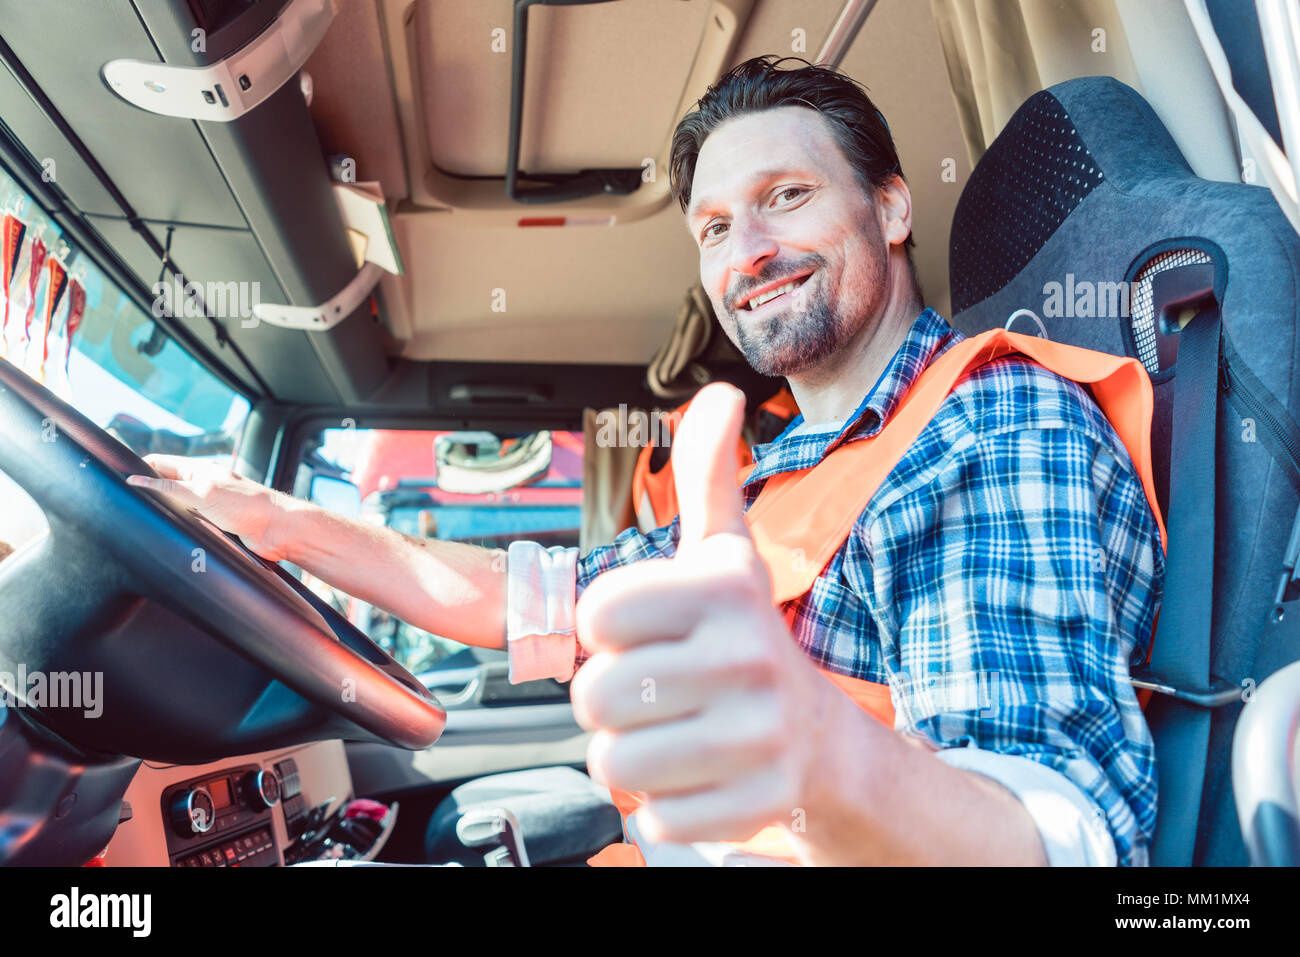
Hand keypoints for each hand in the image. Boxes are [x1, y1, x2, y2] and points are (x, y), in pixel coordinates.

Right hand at [125, 454, 290, 561]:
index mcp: (199, 470)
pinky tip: (167, 534)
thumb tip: (134, 480)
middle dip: (147, 491)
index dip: (139, 467)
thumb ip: (168, 488)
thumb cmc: (247, 505)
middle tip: (123, 502)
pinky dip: (178, 526)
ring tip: (140, 519)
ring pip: (176, 506)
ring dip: (163, 511)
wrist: (279, 530)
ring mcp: (209, 506)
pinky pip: (190, 523)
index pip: (160, 463)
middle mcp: (203, 486)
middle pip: (166, 484)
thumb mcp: (202, 493)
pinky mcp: (216, 525)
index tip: (117, 477)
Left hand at [571, 383, 847, 844]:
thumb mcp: (725, 556)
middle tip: (660, 693)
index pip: (594, 616)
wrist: (821, 739)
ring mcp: (757, 734)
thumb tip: (718, 396)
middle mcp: (746, 656)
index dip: (608, 631)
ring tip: (677, 733)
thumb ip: (707, 477)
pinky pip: (655, 818)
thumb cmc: (746, 640)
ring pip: (616, 763)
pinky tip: (702, 775)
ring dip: (633, 756)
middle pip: (594, 695)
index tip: (648, 634)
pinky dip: (666, 806)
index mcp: (722, 590)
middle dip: (613, 700)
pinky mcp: (759, 803)